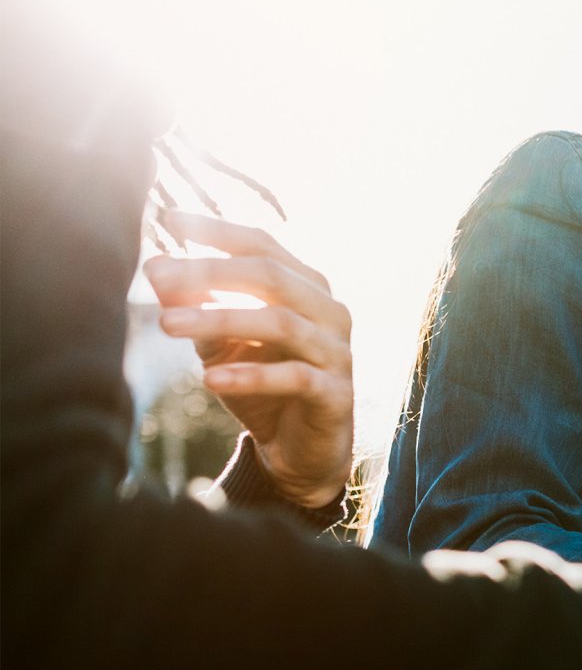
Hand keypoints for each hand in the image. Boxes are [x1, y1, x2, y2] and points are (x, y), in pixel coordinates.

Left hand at [143, 210, 353, 509]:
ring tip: (165, 324)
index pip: (263, 246)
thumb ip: (196, 306)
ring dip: (219, 319)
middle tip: (157, 275)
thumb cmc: (263, 386)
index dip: (218, 232)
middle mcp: (330, 312)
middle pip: (271, 277)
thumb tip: (155, 266)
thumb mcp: (221, 343)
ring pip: (280, 323)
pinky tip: (209, 379)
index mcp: (307, 289)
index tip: (169, 219)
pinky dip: (250, 376)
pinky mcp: (336, 395)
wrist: (300, 451)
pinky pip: (295, 377)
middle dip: (211, 272)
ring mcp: (337, 352)